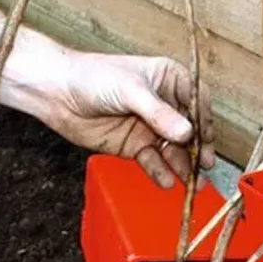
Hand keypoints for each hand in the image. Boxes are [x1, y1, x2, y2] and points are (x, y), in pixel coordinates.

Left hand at [19, 50, 214, 188]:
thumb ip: (159, 113)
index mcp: (169, 80)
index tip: (204, 138)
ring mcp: (151, 127)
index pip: (197, 102)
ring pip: (174, 150)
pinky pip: (153, 162)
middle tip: (204, 166)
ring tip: (193, 184)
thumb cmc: (92, 77)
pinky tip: (168, 181)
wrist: (58, 94)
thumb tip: (187, 132)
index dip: (203, 121)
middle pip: (190, 130)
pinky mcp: (135, 146)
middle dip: (198, 149)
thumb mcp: (130, 90)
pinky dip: (161, 172)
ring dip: (184, 167)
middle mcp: (164, 105)